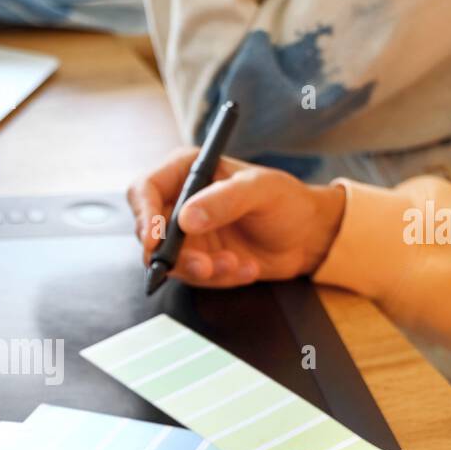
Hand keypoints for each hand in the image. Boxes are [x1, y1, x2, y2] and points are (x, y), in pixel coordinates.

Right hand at [127, 150, 345, 287]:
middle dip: (176, 255)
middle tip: (204, 266)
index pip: (144, 190)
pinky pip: (193, 278)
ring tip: (236, 264)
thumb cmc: (286, 201)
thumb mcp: (260, 190)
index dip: (143, 215)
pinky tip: (247, 268)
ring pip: (170, 261)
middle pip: (150, 233)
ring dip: (203, 270)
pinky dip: (220, 278)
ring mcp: (187, 235)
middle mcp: (180, 203)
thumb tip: (186, 219)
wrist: (307, 236)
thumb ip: (224, 200)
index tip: (155, 241)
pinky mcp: (197, 260)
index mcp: (187, 171)